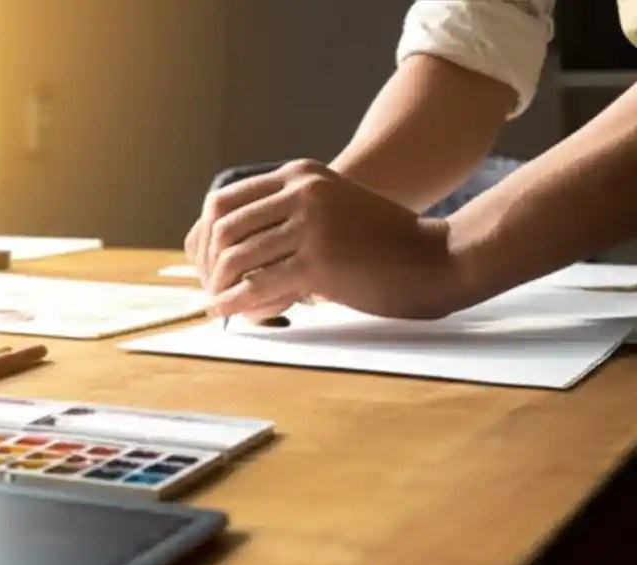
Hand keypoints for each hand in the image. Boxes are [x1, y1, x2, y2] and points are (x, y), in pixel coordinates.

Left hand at [184, 159, 465, 319]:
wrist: (436, 257)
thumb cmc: (381, 241)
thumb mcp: (330, 208)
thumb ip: (287, 217)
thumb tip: (232, 251)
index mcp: (300, 175)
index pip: (224, 200)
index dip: (205, 236)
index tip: (204, 262)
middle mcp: (301, 192)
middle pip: (223, 228)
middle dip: (207, 263)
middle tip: (208, 288)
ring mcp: (309, 224)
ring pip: (235, 257)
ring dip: (218, 285)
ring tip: (216, 303)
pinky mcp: (318, 261)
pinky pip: (257, 285)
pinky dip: (233, 302)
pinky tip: (225, 313)